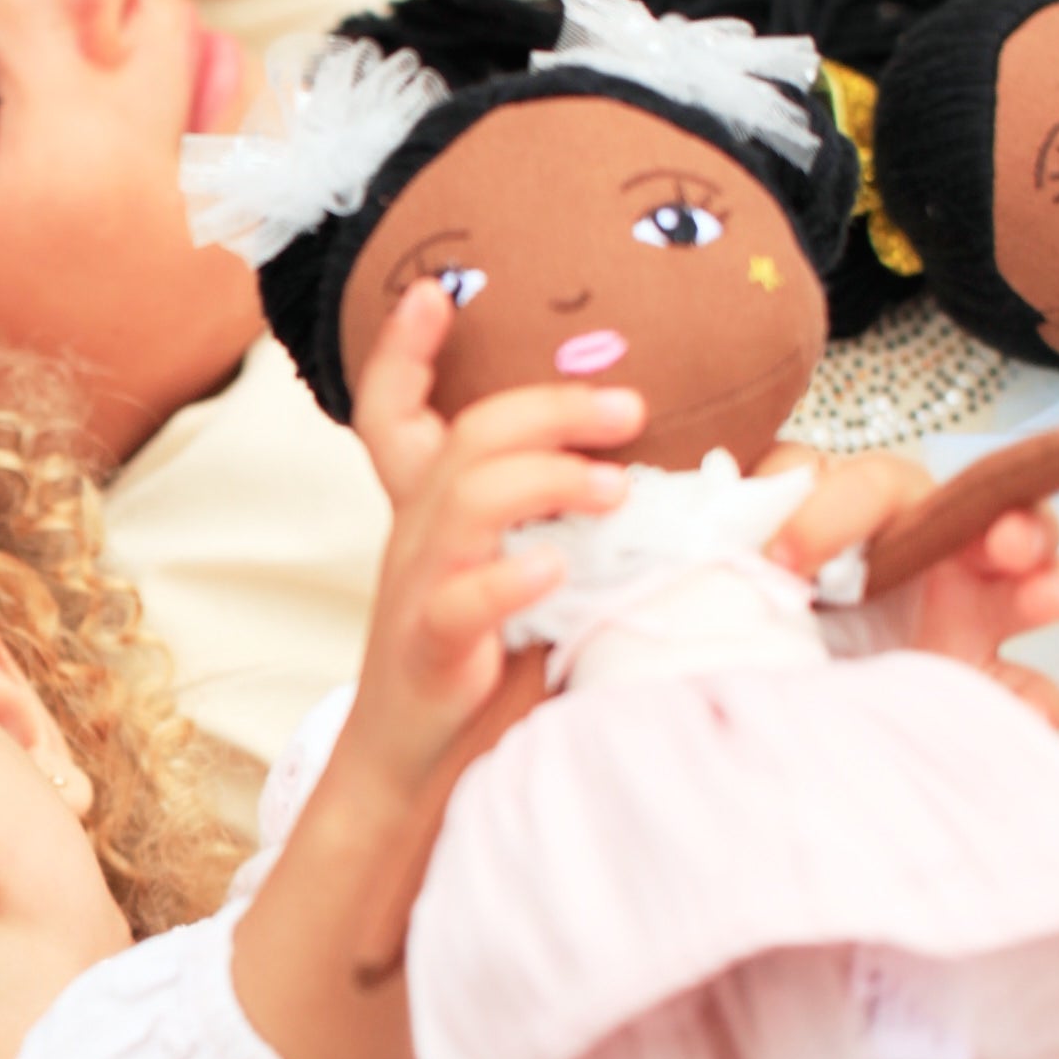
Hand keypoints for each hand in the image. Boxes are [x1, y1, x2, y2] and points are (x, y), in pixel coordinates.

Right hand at [343, 277, 640, 797]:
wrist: (411, 768)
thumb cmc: (480, 668)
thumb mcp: (515, 578)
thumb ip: (563, 528)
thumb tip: (665, 485)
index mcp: (432, 511)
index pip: (393, 413)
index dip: (401, 350)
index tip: (433, 290)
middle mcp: (418, 536)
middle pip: (467, 437)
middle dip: (550, 407)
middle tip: (631, 407)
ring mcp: (418, 588)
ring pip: (465, 499)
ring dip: (547, 478)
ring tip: (617, 487)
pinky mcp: (427, 646)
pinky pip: (458, 600)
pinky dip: (509, 578)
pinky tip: (555, 570)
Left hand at [761, 443, 1058, 726]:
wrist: (765, 672)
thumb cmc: (763, 588)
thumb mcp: (740, 549)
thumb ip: (737, 533)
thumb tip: (716, 544)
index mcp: (880, 505)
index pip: (872, 486)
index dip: (832, 514)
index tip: (783, 560)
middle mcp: (942, 549)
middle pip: (1006, 513)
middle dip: (1014, 521)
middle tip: (1003, 544)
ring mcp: (973, 614)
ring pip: (1045, 584)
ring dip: (1052, 586)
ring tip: (1040, 598)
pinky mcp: (978, 676)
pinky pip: (1028, 688)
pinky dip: (1032, 702)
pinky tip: (1021, 715)